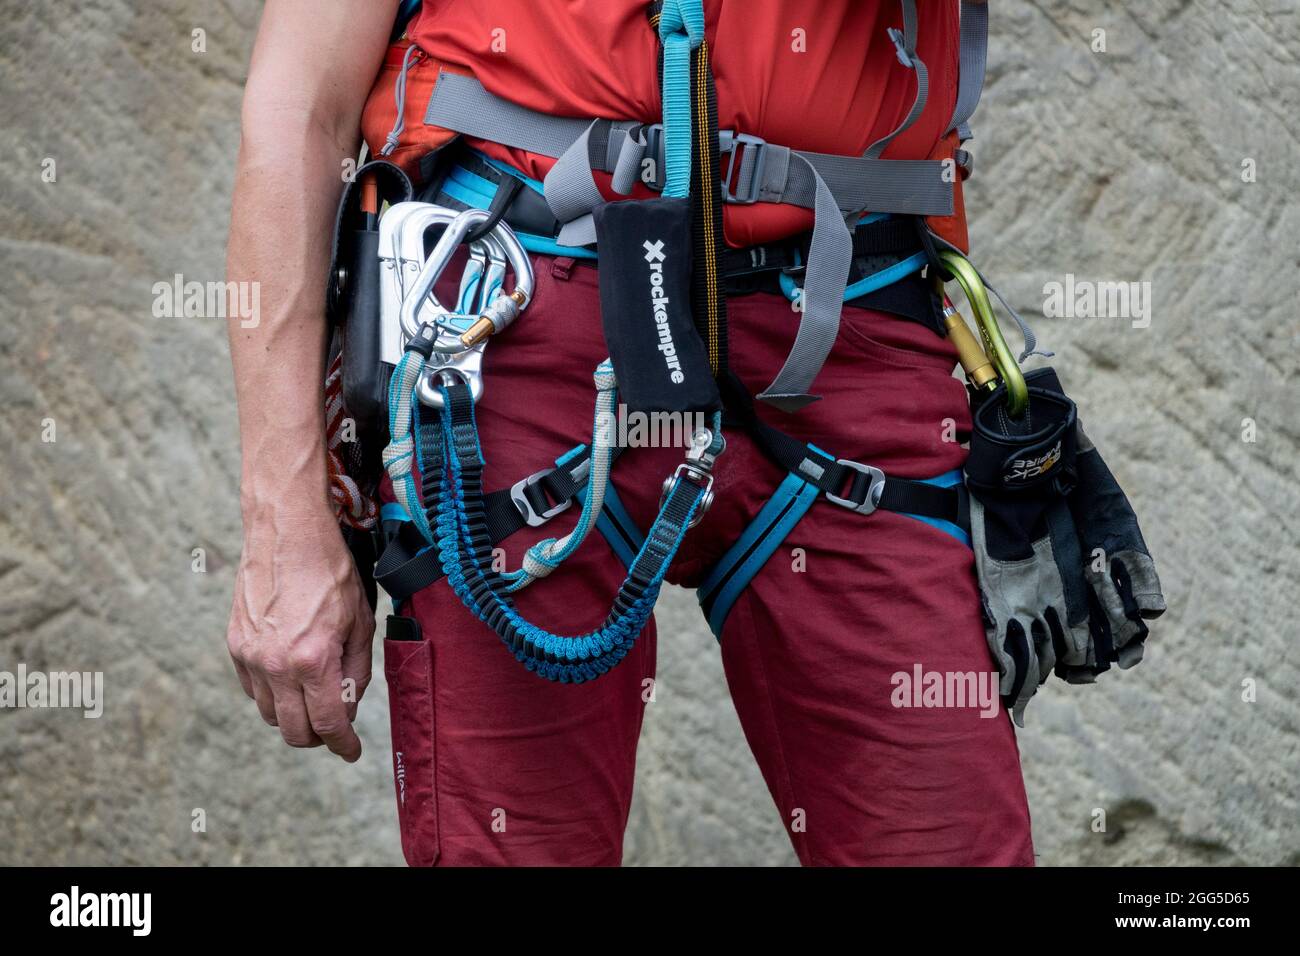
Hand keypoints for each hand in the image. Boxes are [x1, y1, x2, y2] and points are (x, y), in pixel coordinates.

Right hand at [227, 509, 374, 760]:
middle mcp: (276, 664)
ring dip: (294, 715)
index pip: (328, 723)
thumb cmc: (330, 571)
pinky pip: (253, 689)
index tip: (350, 751)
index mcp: (313, 659)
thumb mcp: (360, 622)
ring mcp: (250, 656)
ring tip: (315, 697)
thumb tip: (347, 707)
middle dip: (318, 737)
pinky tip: (291, 677)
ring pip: (270, 713)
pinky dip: (273, 694)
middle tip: (335, 728)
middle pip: (293, 730)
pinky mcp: (235, 644)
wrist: (287, 532)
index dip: (343, 744)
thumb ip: (355, 672)